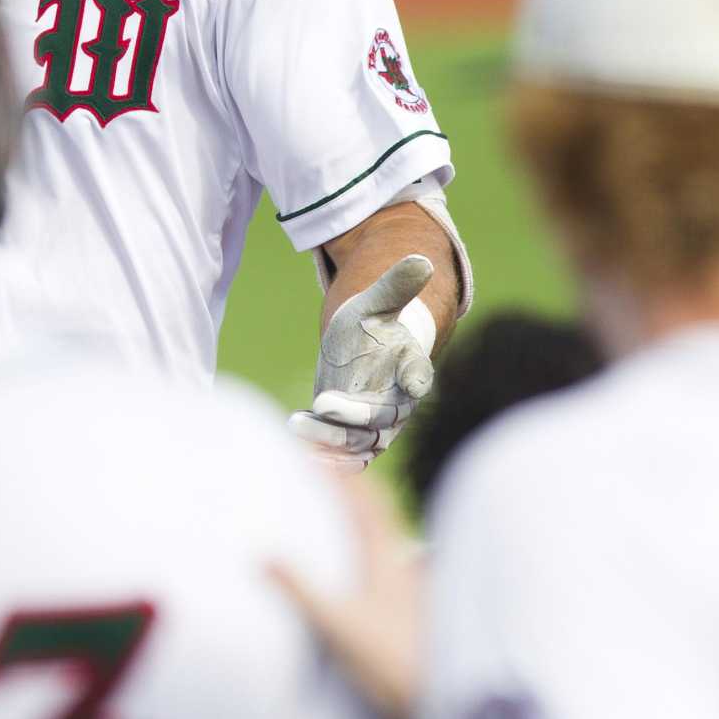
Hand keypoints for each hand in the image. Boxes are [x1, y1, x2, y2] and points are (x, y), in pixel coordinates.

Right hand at [271, 470, 424, 718]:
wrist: (436, 698)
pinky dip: (364, 534)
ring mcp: (406, 581)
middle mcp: (398, 560)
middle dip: (348, 475)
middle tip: (324, 453)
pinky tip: (358, 549)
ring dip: (358, 502)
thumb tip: (265, 556)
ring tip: (337, 489)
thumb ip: (302, 591)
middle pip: (374, 505)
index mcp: (383, 556)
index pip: (358, 498)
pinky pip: (383, 552)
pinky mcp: (407, 602)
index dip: (337, 467)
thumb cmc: (394, 662)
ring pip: (381, 527)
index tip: (314, 442)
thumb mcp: (340, 626)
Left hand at [293, 254, 436, 469]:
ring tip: (296, 426)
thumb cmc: (371, 327)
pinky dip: (324, 459)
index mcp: (410, 368)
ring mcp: (375, 427)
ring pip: (360, 443)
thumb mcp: (375, 304)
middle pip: (383, 417)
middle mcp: (398, 403)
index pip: (419, 374)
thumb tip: (422, 259)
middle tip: (322, 403)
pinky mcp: (352, 439)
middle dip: (354, 414)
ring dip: (330, 441)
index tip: (415, 383)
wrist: (359, 354)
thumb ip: (395, 288)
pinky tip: (298, 452)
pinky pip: (344, 458)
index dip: (418, 378)